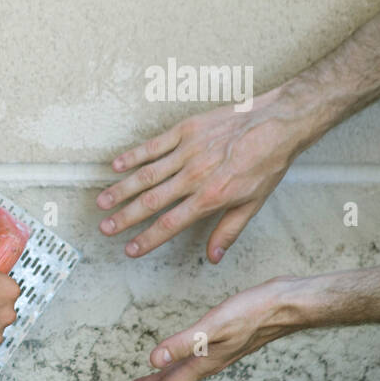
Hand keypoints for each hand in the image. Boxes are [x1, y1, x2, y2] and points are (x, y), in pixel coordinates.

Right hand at [97, 90, 310, 261]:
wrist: (278, 123)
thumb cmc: (267, 164)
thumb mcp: (253, 203)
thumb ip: (228, 231)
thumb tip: (212, 257)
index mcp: (210, 197)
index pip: (170, 224)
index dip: (147, 239)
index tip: (130, 249)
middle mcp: (194, 177)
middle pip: (151, 202)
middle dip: (124, 218)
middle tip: (105, 228)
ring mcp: (188, 152)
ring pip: (146, 175)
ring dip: (121, 190)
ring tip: (102, 202)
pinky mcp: (186, 131)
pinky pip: (154, 146)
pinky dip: (134, 156)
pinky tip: (116, 166)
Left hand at [114, 277, 303, 380]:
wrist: (288, 306)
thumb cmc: (253, 313)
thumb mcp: (214, 327)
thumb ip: (184, 344)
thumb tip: (152, 361)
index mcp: (202, 363)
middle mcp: (206, 362)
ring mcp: (214, 353)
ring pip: (177, 372)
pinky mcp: (220, 341)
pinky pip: (189, 360)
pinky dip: (173, 365)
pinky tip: (173, 361)